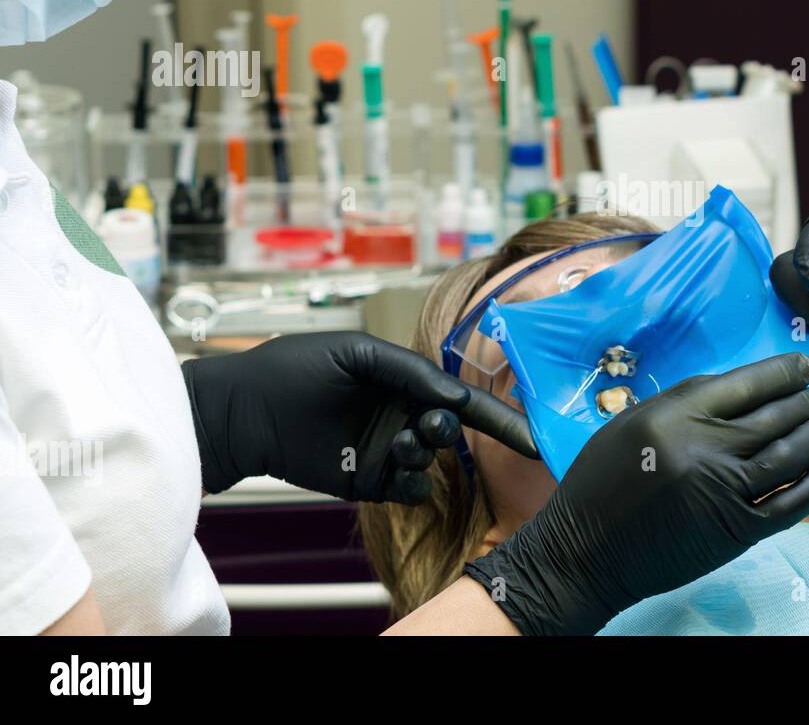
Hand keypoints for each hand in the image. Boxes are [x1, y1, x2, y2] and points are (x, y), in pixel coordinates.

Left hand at [182, 331, 534, 502]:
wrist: (242, 411)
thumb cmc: (292, 369)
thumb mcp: (357, 353)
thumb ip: (410, 370)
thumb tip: (455, 395)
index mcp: (402, 380)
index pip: (460, 398)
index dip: (497, 416)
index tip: (530, 436)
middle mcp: (399, 413)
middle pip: (450, 429)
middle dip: (450, 430)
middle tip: (430, 426)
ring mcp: (385, 449)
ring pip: (431, 459)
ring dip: (424, 452)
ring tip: (398, 442)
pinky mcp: (368, 480)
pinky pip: (410, 490)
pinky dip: (413, 484)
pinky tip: (395, 468)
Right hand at [465, 353, 808, 634]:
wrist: (585, 552)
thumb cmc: (603, 481)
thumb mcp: (633, 422)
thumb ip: (685, 402)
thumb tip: (745, 388)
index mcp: (675, 416)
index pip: (748, 383)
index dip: (785, 371)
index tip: (805, 366)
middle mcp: (705, 449)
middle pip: (776, 416)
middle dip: (805, 401)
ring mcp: (725, 491)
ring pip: (792, 454)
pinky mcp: (738, 531)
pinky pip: (793, 502)